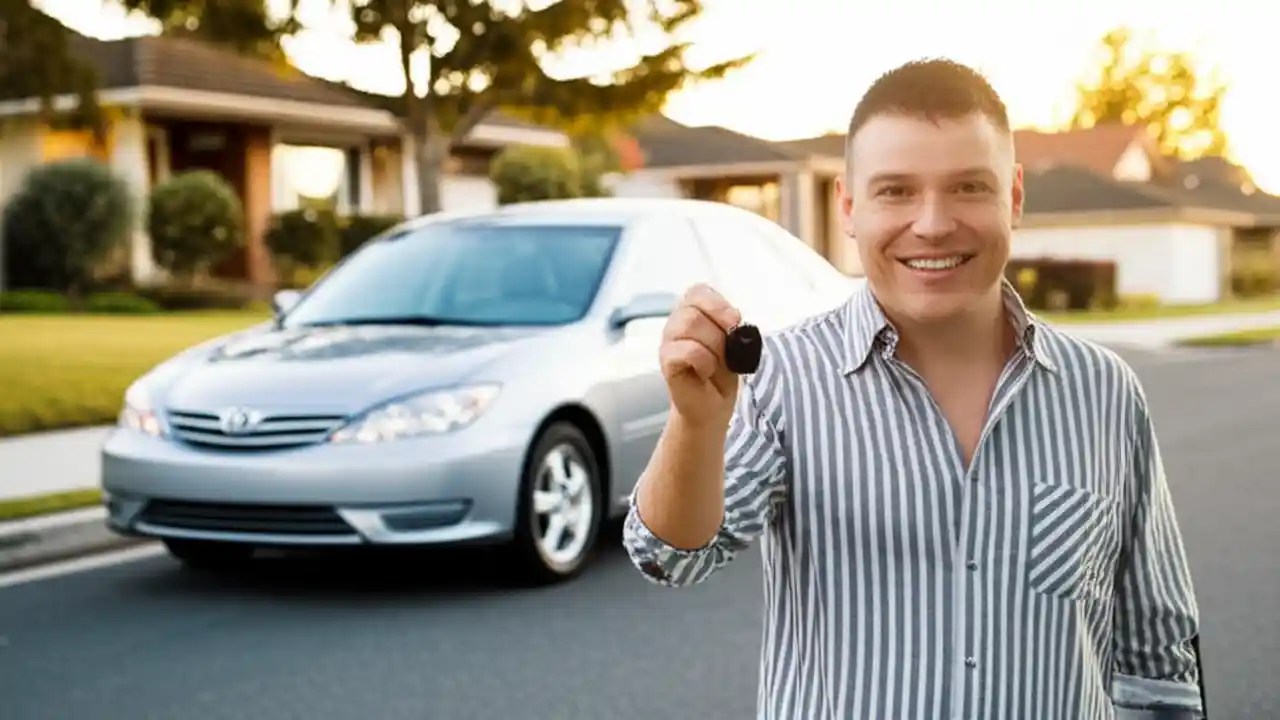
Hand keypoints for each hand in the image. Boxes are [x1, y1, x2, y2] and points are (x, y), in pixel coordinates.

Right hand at [659, 284, 742, 427]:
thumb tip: (734, 320)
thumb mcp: (734, 344)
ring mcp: (668, 341)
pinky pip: (686, 350)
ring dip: (713, 347)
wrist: (712, 406)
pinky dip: (704, 361)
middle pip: (695, 311)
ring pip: (690, 324)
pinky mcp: (666, 362)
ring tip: (714, 365)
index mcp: (693, 311)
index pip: (698, 292)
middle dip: (719, 333)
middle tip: (727, 353)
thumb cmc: (722, 373)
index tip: (735, 323)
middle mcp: (677, 322)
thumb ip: (731, 326)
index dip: (718, 305)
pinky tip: (705, 372)